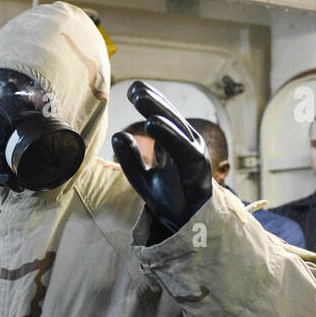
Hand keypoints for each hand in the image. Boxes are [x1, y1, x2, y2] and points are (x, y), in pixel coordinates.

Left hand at [112, 81, 212, 242]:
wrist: (190, 228)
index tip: (131, 89)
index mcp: (174, 144)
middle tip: (134, 88)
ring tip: (139, 99)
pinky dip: (169, 135)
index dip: (149, 101)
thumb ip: (130, 159)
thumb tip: (118, 135)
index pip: (162, 117)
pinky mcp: (197, 168)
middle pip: (169, 117)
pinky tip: (153, 123)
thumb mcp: (142, 179)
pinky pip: (183, 148)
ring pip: (176, 128)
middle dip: (152, 101)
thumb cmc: (170, 201)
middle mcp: (186, 144)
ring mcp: (194, 154)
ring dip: (159, 110)